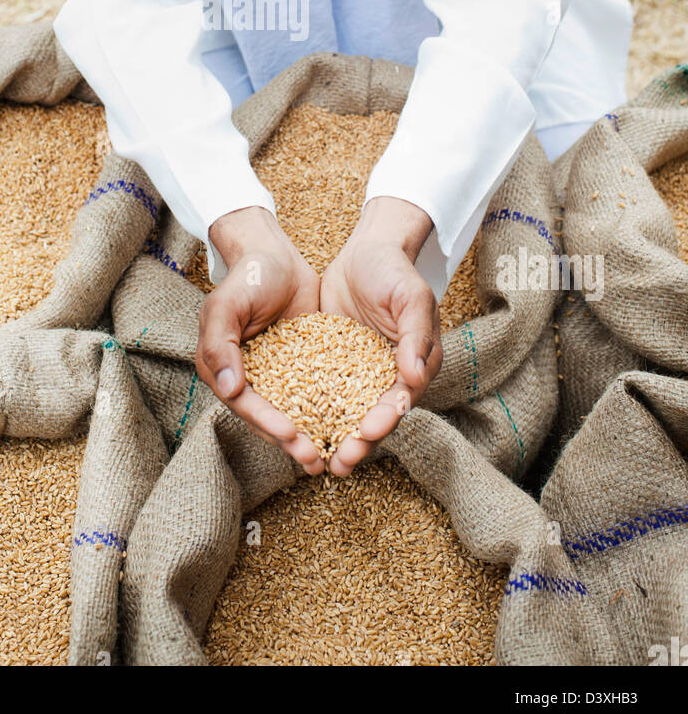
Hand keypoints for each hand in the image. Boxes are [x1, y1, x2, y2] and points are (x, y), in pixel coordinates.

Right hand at [196, 205, 324, 473]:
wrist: (276, 255)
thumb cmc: (247, 276)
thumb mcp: (226, 304)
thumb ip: (220, 344)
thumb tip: (227, 387)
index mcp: (223, 369)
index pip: (246, 405)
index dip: (268, 423)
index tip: (292, 437)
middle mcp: (248, 378)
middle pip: (270, 417)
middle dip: (292, 440)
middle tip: (316, 460)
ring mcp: (277, 374)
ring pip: (294, 411)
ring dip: (312, 434)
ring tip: (332, 456)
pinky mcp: (303, 365)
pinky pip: (315, 392)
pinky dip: (328, 410)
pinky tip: (349, 425)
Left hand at [319, 196, 441, 476]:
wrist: (366, 250)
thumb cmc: (394, 270)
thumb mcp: (411, 297)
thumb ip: (415, 335)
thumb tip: (415, 377)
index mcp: (415, 364)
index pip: (401, 400)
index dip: (385, 419)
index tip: (366, 433)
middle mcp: (389, 374)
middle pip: (376, 416)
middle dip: (359, 442)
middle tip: (340, 463)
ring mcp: (360, 371)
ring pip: (349, 412)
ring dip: (337, 436)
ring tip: (321, 462)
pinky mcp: (334, 363)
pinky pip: (325, 392)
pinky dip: (315, 412)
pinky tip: (298, 429)